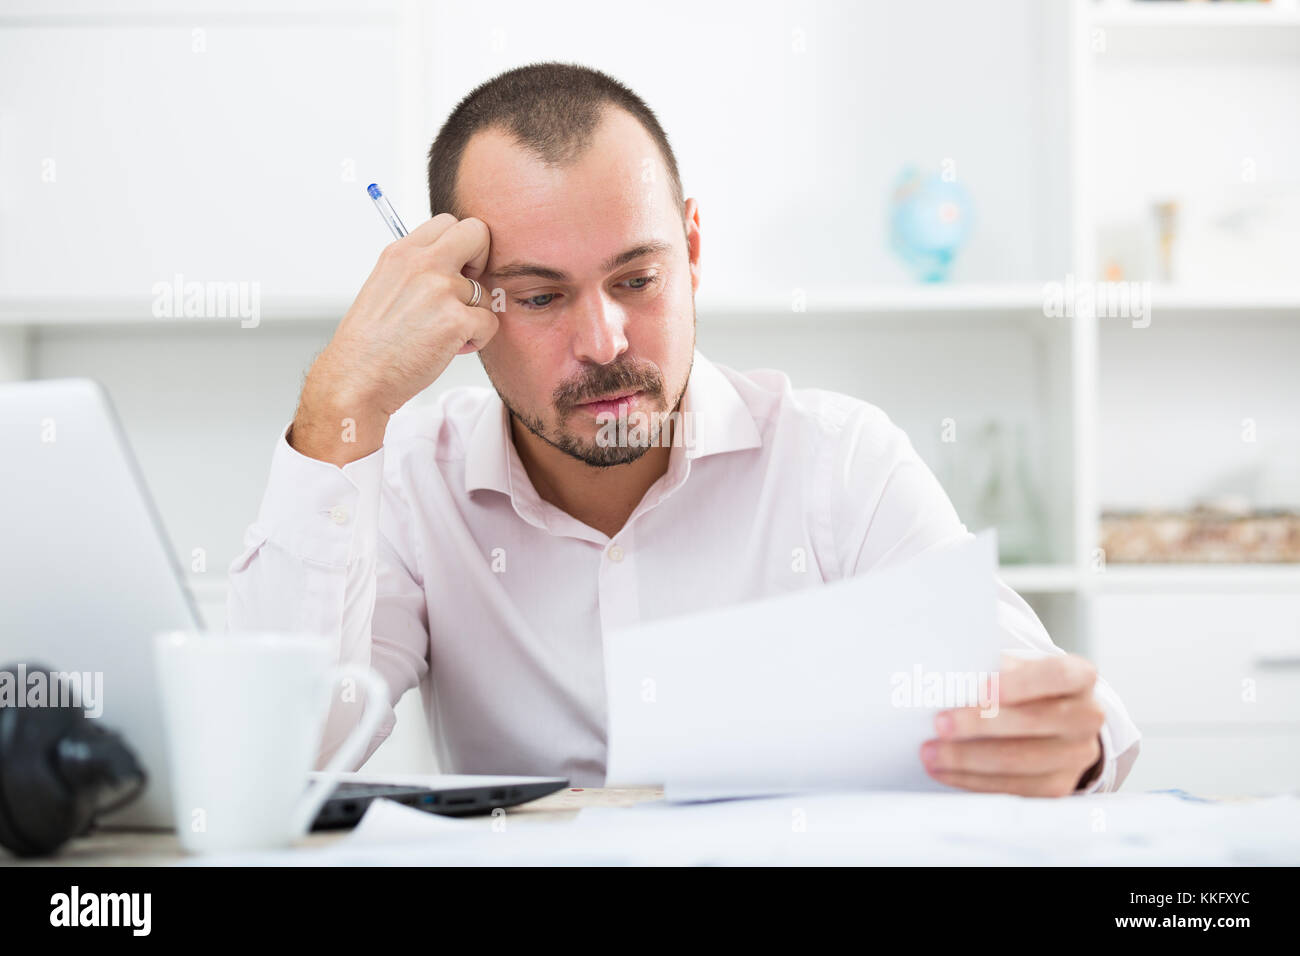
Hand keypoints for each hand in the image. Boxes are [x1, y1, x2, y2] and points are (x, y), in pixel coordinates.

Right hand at [291, 214, 498, 464]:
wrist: (356, 379)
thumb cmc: (370, 343)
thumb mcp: (385, 287)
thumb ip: (417, 270)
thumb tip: (457, 266)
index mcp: (400, 252)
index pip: (447, 222)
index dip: (460, 246)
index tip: (454, 270)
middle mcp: (421, 264)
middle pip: (477, 233)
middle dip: (482, 259)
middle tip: (467, 290)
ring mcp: (441, 289)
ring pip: (486, 291)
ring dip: (474, 314)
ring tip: (445, 334)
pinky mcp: (456, 320)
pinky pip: (490, 323)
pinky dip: (477, 339)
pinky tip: (452, 348)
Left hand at [920, 653, 1105, 796]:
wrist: (1058, 719)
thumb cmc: (1028, 686)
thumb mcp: (1020, 667)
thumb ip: (995, 667)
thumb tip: (956, 676)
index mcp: (1080, 677)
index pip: (1056, 675)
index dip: (1020, 683)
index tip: (981, 689)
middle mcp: (1086, 717)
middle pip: (1033, 721)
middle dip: (980, 724)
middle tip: (940, 723)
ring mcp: (1077, 755)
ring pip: (1021, 761)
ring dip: (969, 758)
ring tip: (932, 752)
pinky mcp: (1058, 785)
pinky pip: (1014, 788)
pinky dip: (974, 780)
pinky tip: (947, 772)